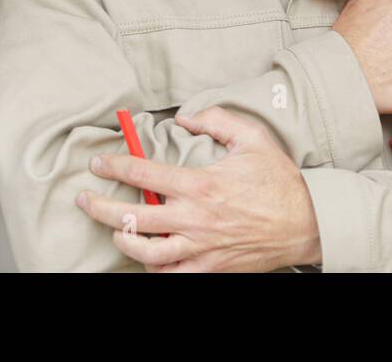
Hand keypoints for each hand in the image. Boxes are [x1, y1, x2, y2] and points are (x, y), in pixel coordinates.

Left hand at [75, 107, 320, 271]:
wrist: (306, 223)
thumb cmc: (279, 180)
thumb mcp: (252, 138)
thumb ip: (216, 120)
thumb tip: (185, 116)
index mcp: (200, 184)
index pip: (142, 173)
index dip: (114, 165)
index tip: (98, 163)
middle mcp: (193, 219)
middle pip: (130, 217)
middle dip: (99, 207)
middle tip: (84, 199)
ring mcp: (199, 248)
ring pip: (144, 251)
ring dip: (120, 240)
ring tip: (111, 230)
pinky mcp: (210, 268)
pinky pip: (171, 275)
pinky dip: (152, 269)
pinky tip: (145, 258)